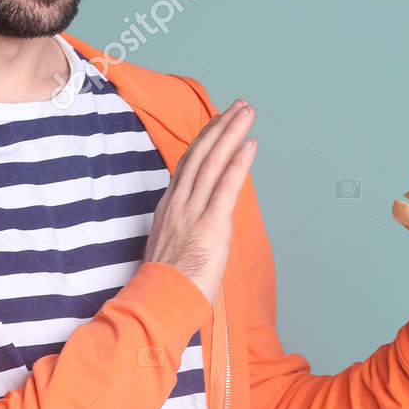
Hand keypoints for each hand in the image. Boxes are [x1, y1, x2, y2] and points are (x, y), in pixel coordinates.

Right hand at [144, 99, 256, 302]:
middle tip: (239, 106)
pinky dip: (238, 163)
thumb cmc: (166, 284)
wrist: (158, 302)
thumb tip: (196, 225)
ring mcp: (192, 212)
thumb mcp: (169, 246)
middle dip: (221, 127)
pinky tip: (249, 144)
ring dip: (231, 134)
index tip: (217, 123)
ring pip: (213, 163)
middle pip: (201, 155)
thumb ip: (184, 228)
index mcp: (169, 207)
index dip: (204, 140)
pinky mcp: (209, 226)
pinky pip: (225, 188)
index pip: (188, 165)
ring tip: (246, 113)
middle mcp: (179, 203)